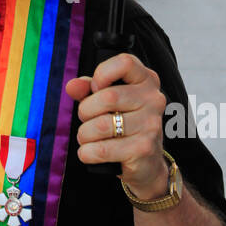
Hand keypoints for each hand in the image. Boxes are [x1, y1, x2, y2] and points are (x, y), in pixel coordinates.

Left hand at [65, 52, 167, 198]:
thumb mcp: (106, 101)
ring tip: (89, 137)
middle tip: (87, 119)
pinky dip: (87, 153)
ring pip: (100, 125)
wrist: (146, 163)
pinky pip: (102, 149)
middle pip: (107, 97)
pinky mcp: (143, 149)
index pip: (125, 62)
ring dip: (84, 134)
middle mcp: (154, 99)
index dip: (102, 74)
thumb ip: (88, 89)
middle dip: (85, 111)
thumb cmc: (124, 125)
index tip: (96, 89)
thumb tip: (72, 86)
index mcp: (147, 80)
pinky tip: (91, 153)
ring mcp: (151, 124)